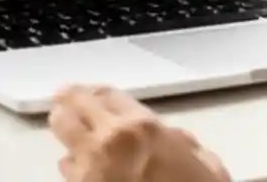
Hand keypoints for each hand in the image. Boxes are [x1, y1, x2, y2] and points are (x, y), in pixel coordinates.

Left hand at [49, 85, 230, 181]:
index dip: (96, 94)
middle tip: (72, 107)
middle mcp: (108, 141)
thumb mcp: (204, 164)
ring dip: (70, 138)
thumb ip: (181, 142)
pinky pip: (68, 173)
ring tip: (80, 140)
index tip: (93, 95)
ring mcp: (88, 171)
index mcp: (141, 127)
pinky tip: (85, 171)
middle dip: (69, 106)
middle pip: (68, 108)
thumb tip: (172, 137)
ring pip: (62, 140)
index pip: (103, 94)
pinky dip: (74, 169)